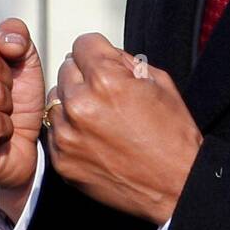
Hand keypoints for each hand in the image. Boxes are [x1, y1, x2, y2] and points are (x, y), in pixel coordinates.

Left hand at [44, 33, 202, 225]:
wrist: (176, 186)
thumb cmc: (173, 140)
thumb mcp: (161, 83)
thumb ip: (127, 62)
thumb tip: (107, 55)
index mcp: (107, 82)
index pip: (83, 43)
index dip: (99, 51)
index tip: (103, 60)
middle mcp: (80, 106)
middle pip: (66, 68)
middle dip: (86, 75)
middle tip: (107, 92)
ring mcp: (67, 135)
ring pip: (55, 99)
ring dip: (73, 102)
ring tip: (99, 117)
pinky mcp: (61, 159)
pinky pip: (54, 130)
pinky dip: (69, 130)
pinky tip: (93, 137)